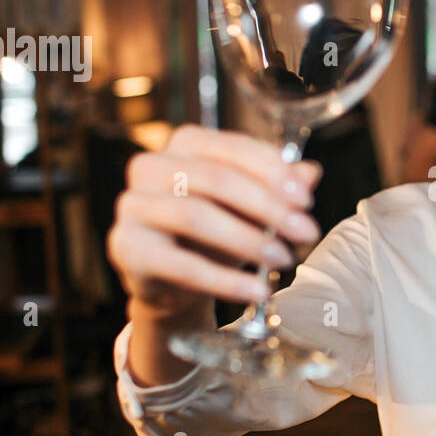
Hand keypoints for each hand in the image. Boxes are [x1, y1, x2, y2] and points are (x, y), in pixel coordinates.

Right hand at [106, 124, 323, 318]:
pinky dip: (225, 280)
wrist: (173, 282)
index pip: (234, 148)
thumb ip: (277, 187)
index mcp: (184, 143)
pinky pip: (181, 264)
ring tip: (284, 260)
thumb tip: (310, 172)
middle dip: (269, 207)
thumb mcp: (250, 207)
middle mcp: (151, 166)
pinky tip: (256, 291)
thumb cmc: (213, 233)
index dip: (274, 172)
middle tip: (306, 233)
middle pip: (217, 179)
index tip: (307, 200)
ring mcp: (132, 206)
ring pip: (196, 216)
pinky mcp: (126, 248)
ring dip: (249, 240)